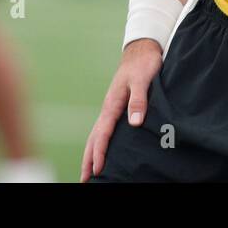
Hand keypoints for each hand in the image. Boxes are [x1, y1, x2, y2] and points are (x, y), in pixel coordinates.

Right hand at [79, 38, 162, 180]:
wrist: (142, 48)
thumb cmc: (143, 63)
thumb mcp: (143, 80)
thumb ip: (139, 100)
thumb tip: (134, 124)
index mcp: (113, 103)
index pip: (103, 133)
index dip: (100, 152)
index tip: (98, 169)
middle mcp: (109, 107)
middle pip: (94, 138)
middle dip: (89, 159)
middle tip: (84, 179)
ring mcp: (111, 107)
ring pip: (97, 134)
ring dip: (92, 152)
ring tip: (88, 171)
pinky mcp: (116, 106)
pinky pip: (104, 128)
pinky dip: (99, 142)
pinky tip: (102, 149)